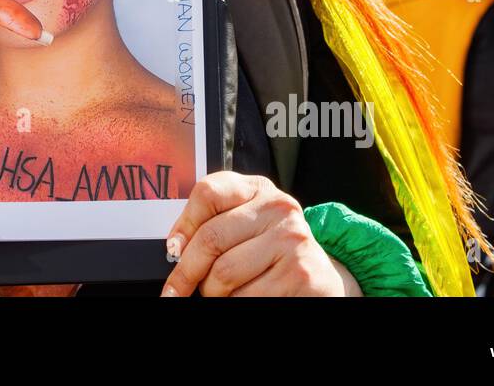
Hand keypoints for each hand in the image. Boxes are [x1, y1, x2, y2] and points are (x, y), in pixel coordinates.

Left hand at [162, 172, 360, 296]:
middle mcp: (279, 208)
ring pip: (224, 275)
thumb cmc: (273, 253)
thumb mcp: (248, 225)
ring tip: (225, 292)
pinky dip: (237, 304)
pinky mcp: (302, 275)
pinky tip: (247, 297)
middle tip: (178, 289)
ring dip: (214, 293)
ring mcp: (292, 240)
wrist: (320, 279)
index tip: (173, 249)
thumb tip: (177, 247)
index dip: (183, 224)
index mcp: (259, 189)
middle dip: (188, 272)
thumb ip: (216, 223)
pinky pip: (247, 298)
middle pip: (211, 239)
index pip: (208, 192)